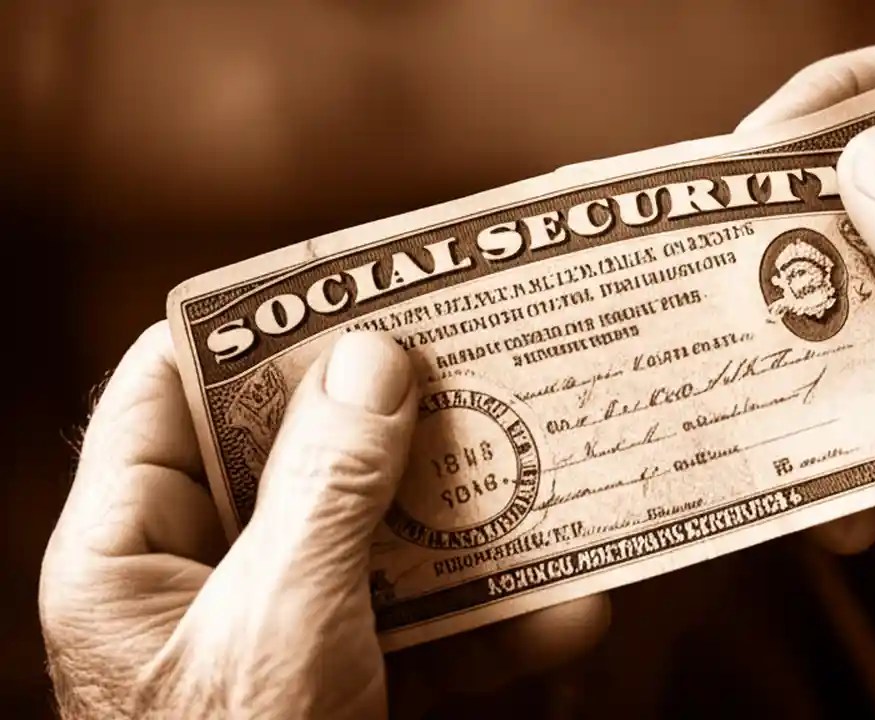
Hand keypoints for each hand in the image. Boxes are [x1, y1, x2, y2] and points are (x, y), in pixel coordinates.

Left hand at [39, 327, 607, 718]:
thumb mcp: (281, 620)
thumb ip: (328, 488)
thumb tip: (369, 360)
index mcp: (128, 551)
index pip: (166, 392)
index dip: (252, 326)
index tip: (348, 279)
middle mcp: (199, 579)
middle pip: (297, 457)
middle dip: (398, 422)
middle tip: (480, 357)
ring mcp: (283, 633)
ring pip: (381, 541)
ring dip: (476, 526)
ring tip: (556, 484)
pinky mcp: (351, 684)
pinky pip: (424, 629)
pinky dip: (496, 625)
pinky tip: (569, 617)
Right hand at [742, 31, 874, 716]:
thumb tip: (865, 158)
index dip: (856, 91)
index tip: (767, 150)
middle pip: (870, 177)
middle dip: (788, 206)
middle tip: (718, 253)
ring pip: (833, 280)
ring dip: (782, 325)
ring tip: (752, 373)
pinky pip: (824, 383)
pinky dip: (804, 429)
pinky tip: (838, 506)